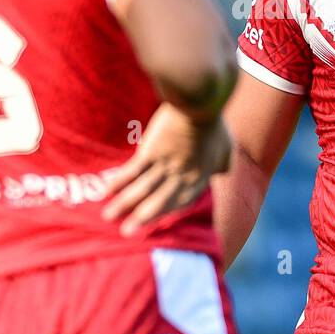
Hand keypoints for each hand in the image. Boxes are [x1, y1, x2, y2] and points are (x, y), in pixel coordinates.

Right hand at [101, 103, 230, 236]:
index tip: (154, 222)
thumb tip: (223, 172)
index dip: (167, 213)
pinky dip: (120, 182)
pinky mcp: (152, 150)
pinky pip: (134, 170)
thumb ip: (225, 162)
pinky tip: (107, 191)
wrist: (201, 100)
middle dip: (142, 218)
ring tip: (108, 217)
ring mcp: (166, 164)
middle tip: (125, 233)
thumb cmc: (214, 120)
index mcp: (200, 176)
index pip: (182, 201)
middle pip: (160, 202)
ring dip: (125, 204)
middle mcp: (182, 175)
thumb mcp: (227, 145)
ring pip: (143, 189)